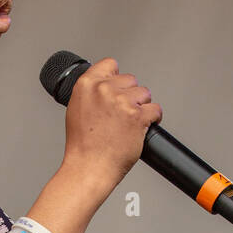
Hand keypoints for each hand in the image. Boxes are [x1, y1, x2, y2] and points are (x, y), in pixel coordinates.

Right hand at [63, 56, 162, 195]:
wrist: (88, 167)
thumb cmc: (82, 146)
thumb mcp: (76, 109)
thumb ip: (91, 93)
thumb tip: (107, 85)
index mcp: (87, 85)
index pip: (110, 64)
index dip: (116, 78)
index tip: (117, 87)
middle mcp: (104, 90)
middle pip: (131, 80)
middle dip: (130, 95)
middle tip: (121, 114)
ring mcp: (122, 102)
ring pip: (144, 94)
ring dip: (141, 107)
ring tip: (129, 123)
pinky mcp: (138, 116)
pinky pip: (155, 110)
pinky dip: (152, 119)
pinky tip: (141, 128)